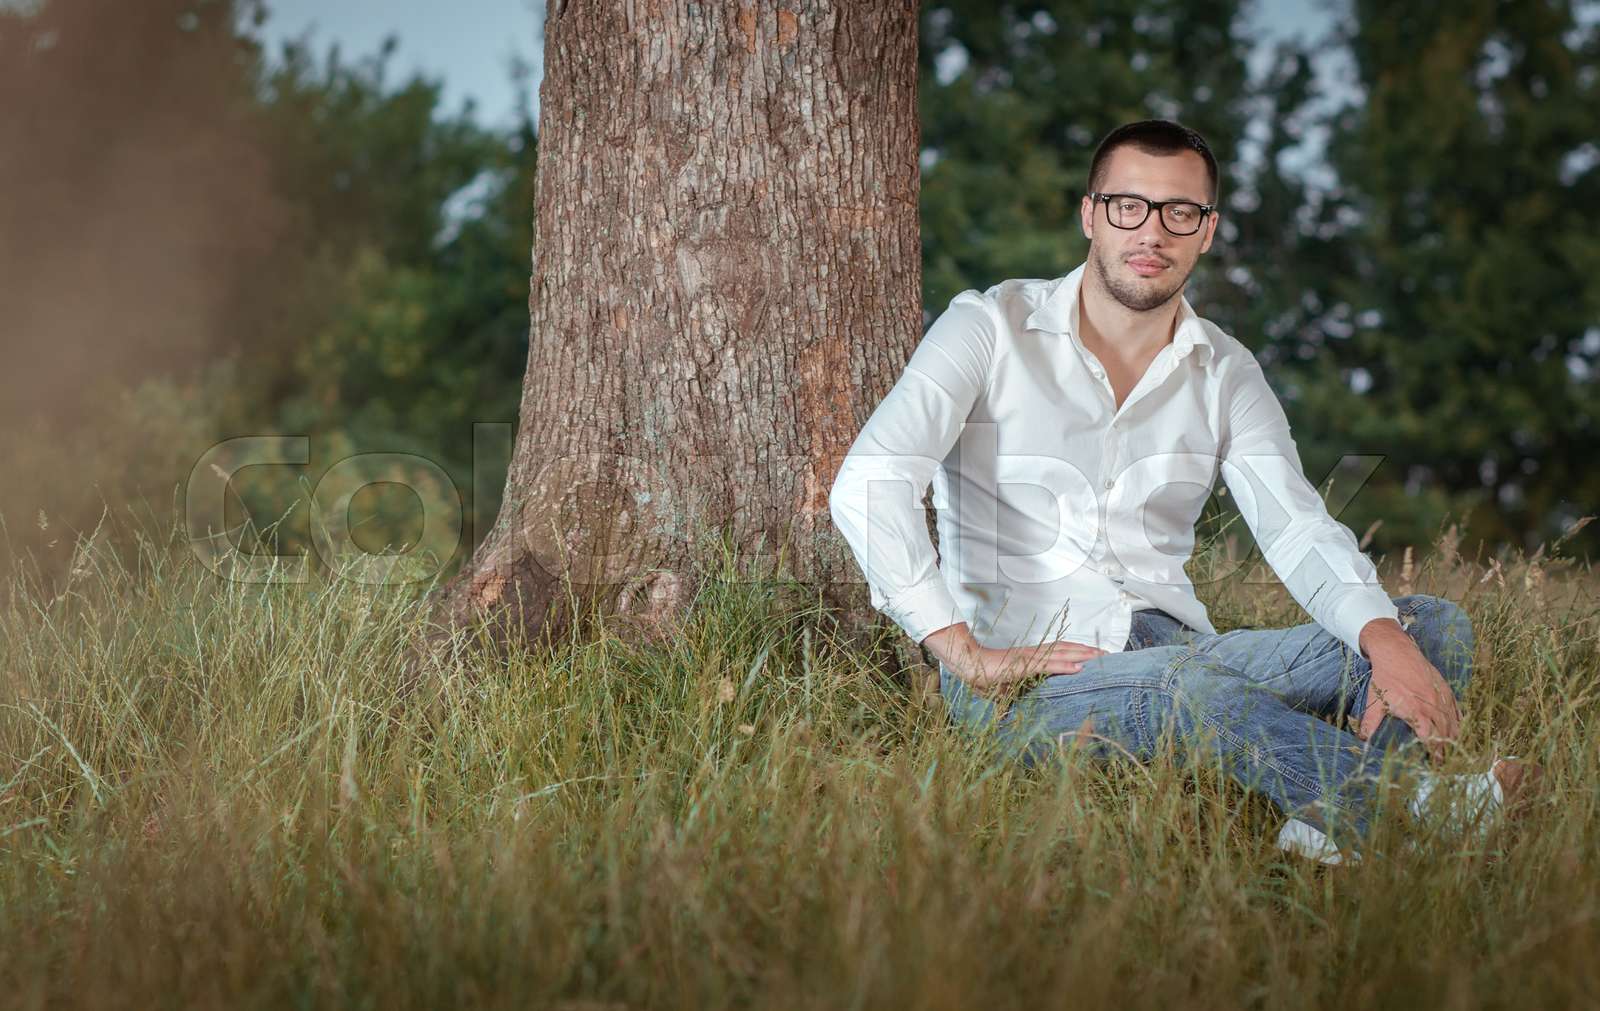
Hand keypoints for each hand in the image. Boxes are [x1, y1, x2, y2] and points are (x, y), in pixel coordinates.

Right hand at [923, 623, 1107, 700]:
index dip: (1078, 651)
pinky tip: (1078, 668)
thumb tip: (1017, 709)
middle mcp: (1034, 654)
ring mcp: (1029, 658)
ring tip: (1101, 657)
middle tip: (1108, 654)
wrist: (968, 665)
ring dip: (1082, 655)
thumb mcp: (1007, 686)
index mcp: (1032, 657)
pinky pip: (1048, 666)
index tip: (1096, 654)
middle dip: (1088, 651)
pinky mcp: (1023, 666)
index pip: (1060, 651)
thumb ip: (1017, 691)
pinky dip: (1064, 666)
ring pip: (1061, 654)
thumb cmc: (985, 675)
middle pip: (1066, 648)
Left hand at [1357, 619, 1460, 761]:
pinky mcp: (1446, 690)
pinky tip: (1460, 732)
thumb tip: (1361, 739)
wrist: (1396, 651)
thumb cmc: (1385, 677)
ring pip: (1454, 723)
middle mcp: (1433, 706)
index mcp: (1417, 712)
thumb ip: (1369, 723)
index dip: (1435, 753)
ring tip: (1454, 753)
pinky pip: (1457, 710)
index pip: (1431, 739)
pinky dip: (1460, 722)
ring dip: (1455, 739)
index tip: (1436, 765)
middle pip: (1446, 734)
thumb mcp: (1375, 701)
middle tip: (1446, 764)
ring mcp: (1442, 697)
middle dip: (1447, 751)